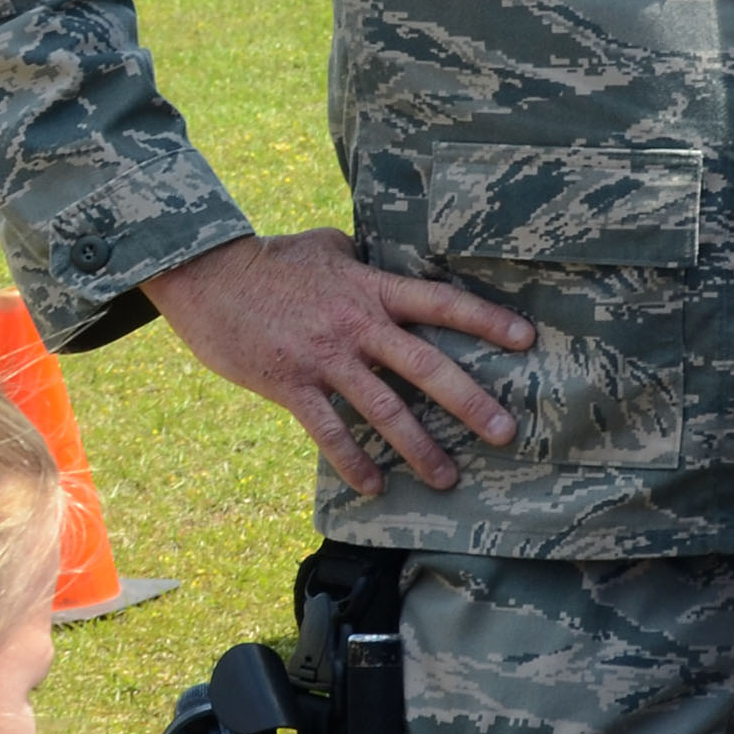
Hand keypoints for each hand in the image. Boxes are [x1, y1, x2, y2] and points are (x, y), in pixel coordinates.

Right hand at [142, 229, 533, 493]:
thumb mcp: (328, 246)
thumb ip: (365, 260)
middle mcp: (358, 326)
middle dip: (470, 403)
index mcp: (372, 289)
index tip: (527, 340)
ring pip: (383, 409)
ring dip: (419, 447)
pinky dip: (354, 461)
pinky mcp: (290, 386)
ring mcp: (325, 359)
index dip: (487, 321)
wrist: (206, 276)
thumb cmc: (271, 259)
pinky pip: (329, 431)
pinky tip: (375, 486)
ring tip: (447, 478)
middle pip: (426, 366)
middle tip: (506, 434)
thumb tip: (387, 259)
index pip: (442, 304)